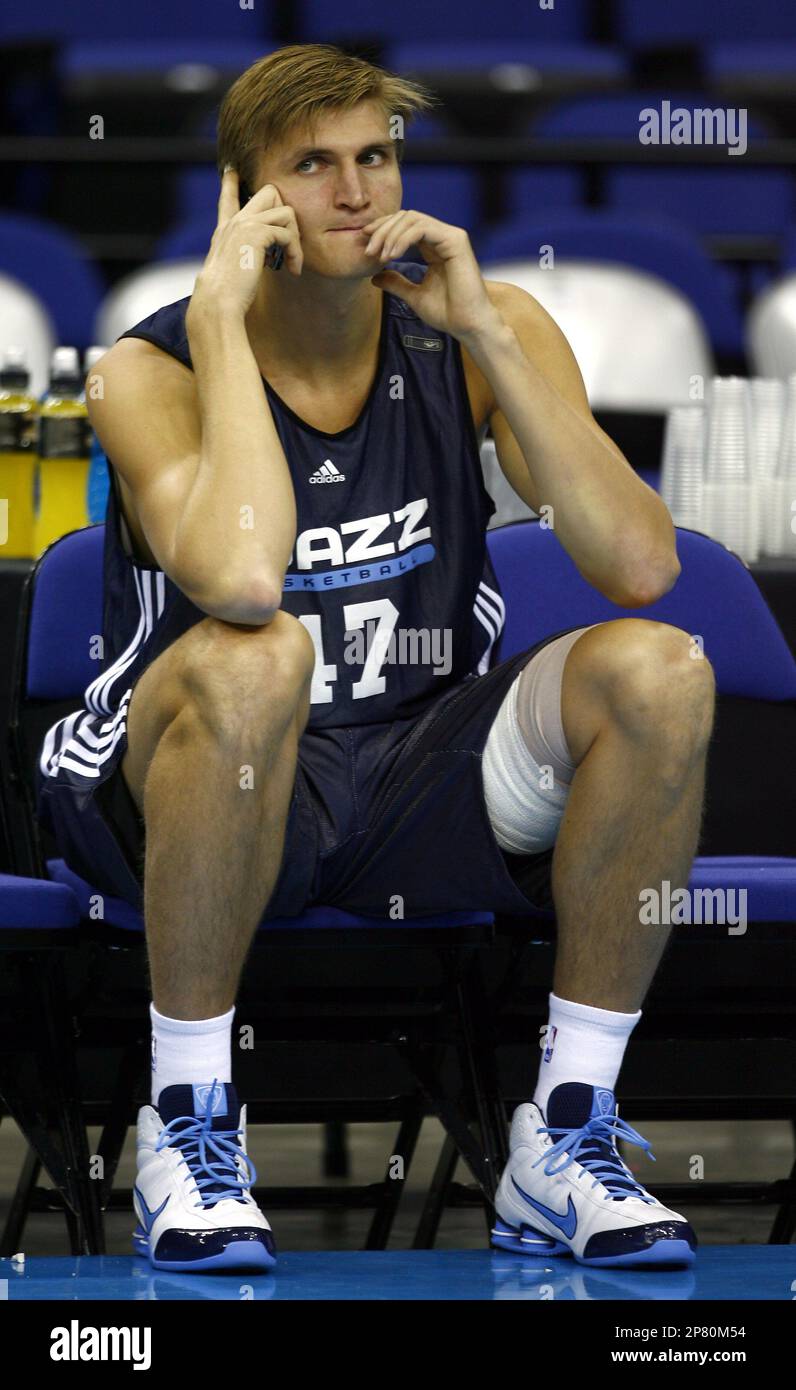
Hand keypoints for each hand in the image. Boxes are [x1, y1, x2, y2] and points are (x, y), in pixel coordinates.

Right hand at [189, 169, 303, 322]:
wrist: (217, 302)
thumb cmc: (226, 297)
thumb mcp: (234, 271)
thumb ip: (245, 258)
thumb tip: (263, 259)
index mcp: (225, 231)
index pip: (228, 199)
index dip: (231, 185)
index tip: (231, 172)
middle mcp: (234, 222)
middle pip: (269, 191)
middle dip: (287, 212)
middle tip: (288, 242)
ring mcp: (245, 224)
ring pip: (286, 211)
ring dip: (296, 238)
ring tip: (293, 262)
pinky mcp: (257, 234)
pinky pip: (288, 233)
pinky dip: (296, 252)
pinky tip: (293, 270)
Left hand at [363, 210, 502, 340]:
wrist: (466, 325)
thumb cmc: (447, 313)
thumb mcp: (413, 295)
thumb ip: (396, 283)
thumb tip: (374, 277)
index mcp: (434, 246)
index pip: (405, 225)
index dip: (383, 229)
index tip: (365, 243)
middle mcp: (443, 237)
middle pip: (406, 217)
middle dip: (382, 230)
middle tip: (368, 251)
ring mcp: (451, 236)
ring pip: (412, 219)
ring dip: (390, 234)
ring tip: (380, 256)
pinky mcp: (456, 240)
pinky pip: (422, 228)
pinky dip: (403, 239)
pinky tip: (392, 255)